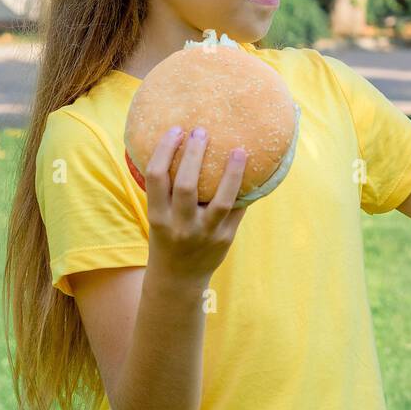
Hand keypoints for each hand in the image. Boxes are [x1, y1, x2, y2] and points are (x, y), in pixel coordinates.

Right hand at [145, 125, 249, 279]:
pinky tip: (253, 172)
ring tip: (238, 150)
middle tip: (202, 131)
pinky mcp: (226, 238)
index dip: (164, 150)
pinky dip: (244, 191)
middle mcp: (180, 225)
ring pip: (221, 200)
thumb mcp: (158, 216)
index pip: (157, 177)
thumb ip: (167, 191)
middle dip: (194, 154)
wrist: (178, 279)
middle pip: (186, 185)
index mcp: (157, 216)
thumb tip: (185, 146)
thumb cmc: (167, 237)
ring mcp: (205, 233)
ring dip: (231, 173)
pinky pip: (237, 210)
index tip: (175, 130)